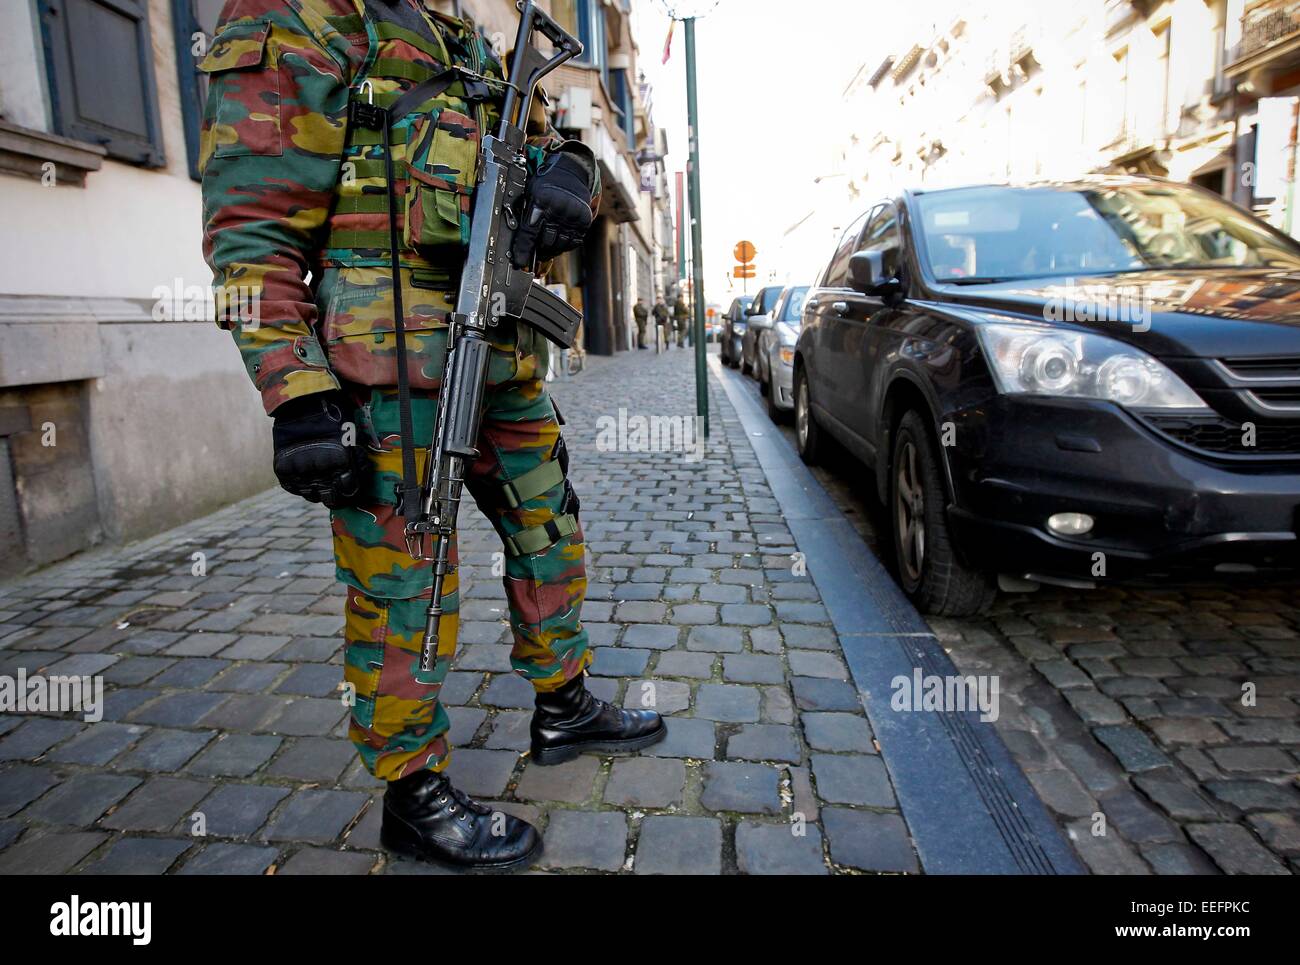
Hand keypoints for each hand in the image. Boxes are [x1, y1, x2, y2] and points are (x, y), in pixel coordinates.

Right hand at [271, 393, 364, 508]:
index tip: (349, 487)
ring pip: (311, 495)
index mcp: (341, 461)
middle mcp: (320, 469)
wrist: (302, 399)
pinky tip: (305, 477)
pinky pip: (292, 488)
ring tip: (319, 479)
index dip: (352, 492)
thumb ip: (353, 459)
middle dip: (336, 495)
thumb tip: (355, 477)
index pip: (350, 490)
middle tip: (335, 487)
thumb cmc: (332, 413)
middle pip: (330, 498)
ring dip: (317, 490)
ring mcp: (300, 470)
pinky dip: (299, 486)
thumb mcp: (350, 435)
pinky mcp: (283, 468)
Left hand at [511, 141, 595, 269]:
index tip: (520, 263)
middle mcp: (559, 208)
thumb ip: (526, 217)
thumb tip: (519, 246)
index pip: (529, 232)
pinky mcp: (584, 221)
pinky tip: (559, 238)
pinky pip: (572, 243)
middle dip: (538, 250)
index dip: (523, 250)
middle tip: (535, 252)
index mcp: (541, 200)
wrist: (571, 172)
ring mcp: (573, 216)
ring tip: (546, 244)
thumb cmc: (546, 184)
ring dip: (551, 249)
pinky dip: (564, 245)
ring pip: (559, 245)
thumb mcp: (531, 194)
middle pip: (545, 242)